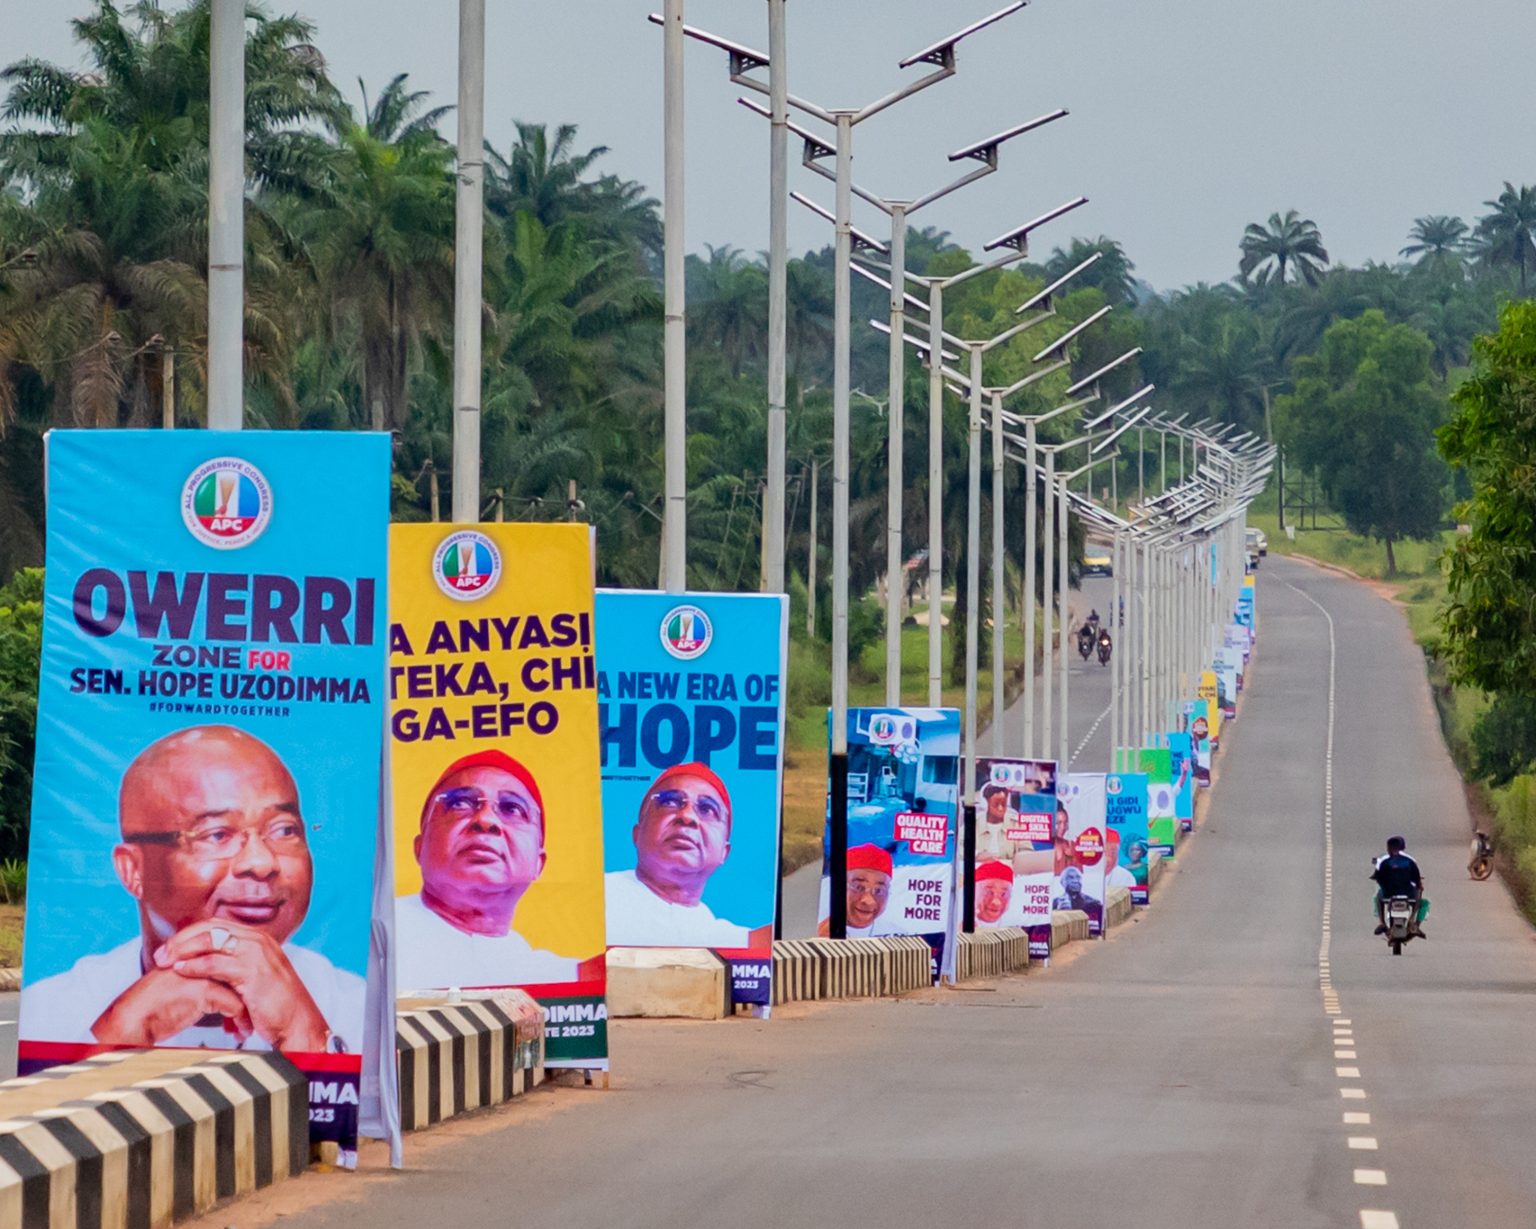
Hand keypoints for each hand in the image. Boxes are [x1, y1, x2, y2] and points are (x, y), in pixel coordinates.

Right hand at [91, 966, 252, 1046]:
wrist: (133, 1019)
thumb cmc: (156, 1007)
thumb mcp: (185, 986)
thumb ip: (204, 979)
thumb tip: (227, 988)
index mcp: (199, 953)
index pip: (233, 963)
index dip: (244, 984)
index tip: (251, 1001)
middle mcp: (203, 958)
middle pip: (240, 973)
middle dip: (251, 996)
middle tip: (256, 1013)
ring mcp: (204, 972)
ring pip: (241, 989)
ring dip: (247, 1011)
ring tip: (246, 1028)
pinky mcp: (203, 989)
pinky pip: (234, 1005)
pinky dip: (240, 1021)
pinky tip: (239, 1033)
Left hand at [154, 921, 329, 1050]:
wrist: (298, 1022)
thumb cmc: (276, 1006)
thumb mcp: (256, 978)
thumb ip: (236, 967)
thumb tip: (209, 966)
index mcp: (259, 938)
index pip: (217, 925)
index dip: (190, 934)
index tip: (171, 947)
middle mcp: (258, 940)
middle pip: (210, 928)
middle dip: (181, 939)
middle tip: (161, 954)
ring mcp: (256, 953)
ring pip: (209, 941)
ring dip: (182, 950)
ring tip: (164, 961)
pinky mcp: (252, 971)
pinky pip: (215, 963)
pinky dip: (194, 965)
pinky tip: (180, 971)